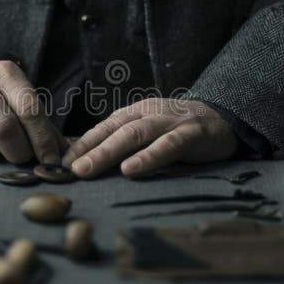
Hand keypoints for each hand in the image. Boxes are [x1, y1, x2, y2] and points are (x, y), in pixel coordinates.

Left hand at [62, 98, 238, 178]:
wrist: (223, 118)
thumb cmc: (178, 130)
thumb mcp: (149, 132)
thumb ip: (125, 144)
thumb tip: (89, 164)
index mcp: (134, 113)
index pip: (103, 127)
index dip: (82, 144)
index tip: (60, 163)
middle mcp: (148, 113)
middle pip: (114, 130)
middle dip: (89, 150)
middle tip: (69, 169)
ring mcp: (169, 122)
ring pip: (135, 135)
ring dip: (109, 153)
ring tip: (89, 169)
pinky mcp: (191, 134)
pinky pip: (168, 145)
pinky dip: (148, 157)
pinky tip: (131, 170)